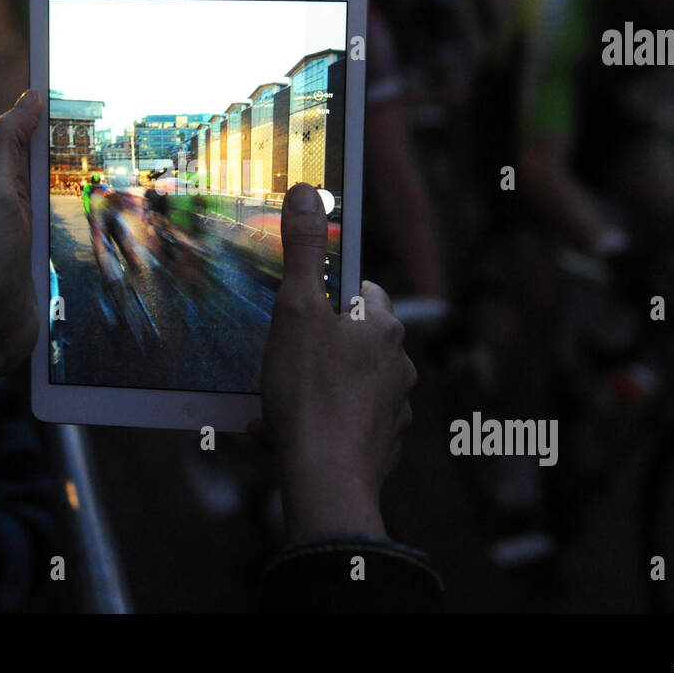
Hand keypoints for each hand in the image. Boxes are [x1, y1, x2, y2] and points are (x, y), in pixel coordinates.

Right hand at [260, 183, 416, 543]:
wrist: (326, 481)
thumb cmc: (311, 393)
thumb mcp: (296, 310)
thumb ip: (302, 250)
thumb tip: (308, 191)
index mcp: (384, 327)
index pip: (358, 291)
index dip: (321, 298)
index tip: (295, 313)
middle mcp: (399, 365)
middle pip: (349, 339)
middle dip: (311, 348)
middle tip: (277, 360)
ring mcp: (393, 409)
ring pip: (344, 384)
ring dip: (309, 390)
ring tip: (274, 403)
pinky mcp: (381, 446)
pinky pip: (343, 424)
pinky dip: (316, 425)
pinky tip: (283, 434)